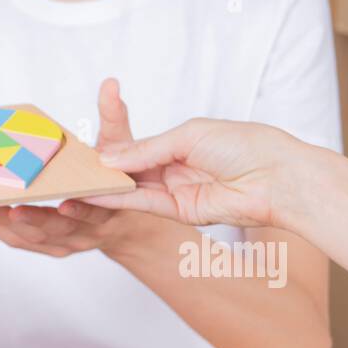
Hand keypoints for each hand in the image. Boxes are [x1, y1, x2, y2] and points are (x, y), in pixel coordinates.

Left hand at [0, 79, 150, 257]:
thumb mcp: (121, 146)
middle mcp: (86, 231)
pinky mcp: (46, 246)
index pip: (96, 212)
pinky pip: (19, 240)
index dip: (81, 210)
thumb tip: (110, 84)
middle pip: (58, 231)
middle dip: (34, 220)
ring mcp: (65, 242)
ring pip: (33, 239)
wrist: (121, 220)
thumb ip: (114, 118)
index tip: (66, 203)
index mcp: (108, 207)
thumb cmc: (115, 176)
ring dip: (7, 225)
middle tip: (11, 209)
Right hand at [87, 118, 306, 227]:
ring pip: (133, 189)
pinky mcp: (181, 212)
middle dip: (102, 172)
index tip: (82, 152)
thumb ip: (148, 149)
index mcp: (180, 142)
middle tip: (69, 171)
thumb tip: (110, 158)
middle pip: (130, 170)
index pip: (136, 148)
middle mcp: (176, 167)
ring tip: (73, 185)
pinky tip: (97, 195)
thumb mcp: (189, 135)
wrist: (278, 177)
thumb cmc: (245, 144)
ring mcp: (177, 191)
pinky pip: (144, 204)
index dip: (110, 151)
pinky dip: (120, 200)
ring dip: (104, 188)